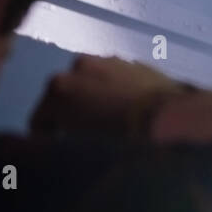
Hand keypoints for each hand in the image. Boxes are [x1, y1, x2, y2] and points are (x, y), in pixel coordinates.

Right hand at [29, 54, 190, 136]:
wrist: (171, 118)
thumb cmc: (119, 138)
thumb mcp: (83, 148)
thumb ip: (65, 141)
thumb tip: (61, 143)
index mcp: (58, 88)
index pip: (40, 118)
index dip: (46, 139)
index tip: (57, 151)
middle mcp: (79, 66)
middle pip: (65, 94)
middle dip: (70, 113)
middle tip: (84, 136)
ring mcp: (109, 60)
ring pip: (92, 82)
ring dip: (95, 98)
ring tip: (111, 121)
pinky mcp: (136, 62)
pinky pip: (117, 79)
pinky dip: (117, 91)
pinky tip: (131, 109)